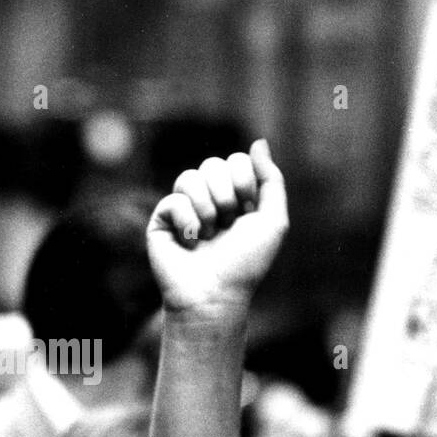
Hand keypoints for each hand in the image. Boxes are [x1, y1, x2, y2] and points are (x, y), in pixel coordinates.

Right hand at [147, 139, 287, 314]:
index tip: (248, 211)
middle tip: (228, 225)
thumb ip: (272, 180)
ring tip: (209, 234)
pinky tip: (191, 241)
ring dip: (207, 208)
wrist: (215, 295)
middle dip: (226, 195)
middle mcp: (210, 199)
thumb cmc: (246, 264)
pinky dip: (188, 221)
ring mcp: (185, 207)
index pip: (237, 161)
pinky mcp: (163, 219)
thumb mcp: (274, 222)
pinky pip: (174, 198)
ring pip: (191, 176)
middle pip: (214, 164)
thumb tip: (258, 142)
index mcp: (237, 198)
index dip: (245, 182)